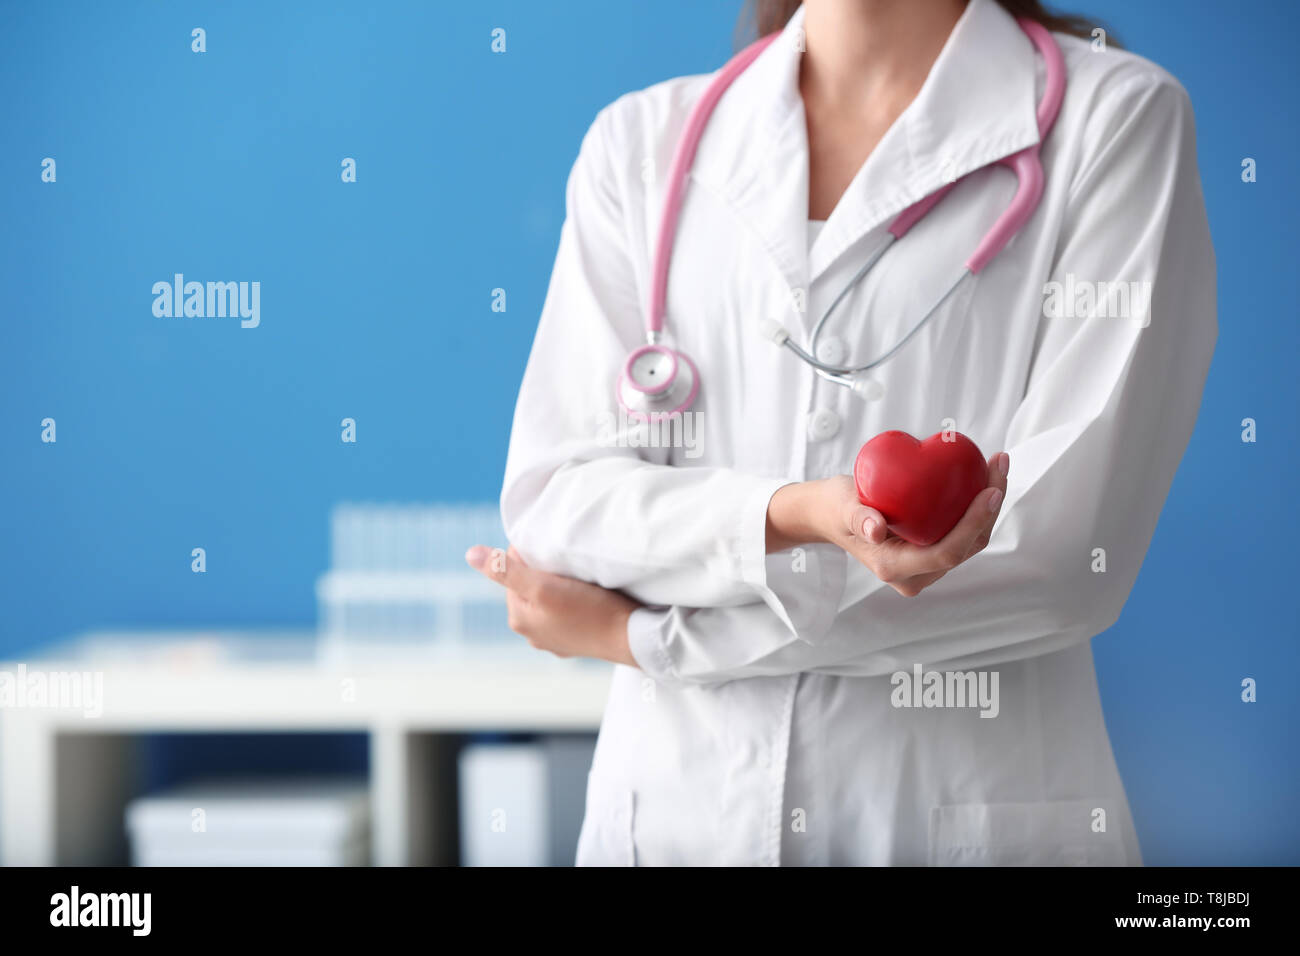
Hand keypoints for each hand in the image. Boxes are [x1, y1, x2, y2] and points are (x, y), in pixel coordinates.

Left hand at [465, 545, 640, 665]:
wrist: (631, 637)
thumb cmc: (589, 611)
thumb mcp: (543, 587)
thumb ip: (506, 571)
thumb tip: (470, 554)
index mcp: (518, 618)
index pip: (513, 570)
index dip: (531, 555)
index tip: (555, 554)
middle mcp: (532, 632)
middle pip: (530, 584)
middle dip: (545, 572)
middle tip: (570, 567)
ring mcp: (555, 639)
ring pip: (550, 597)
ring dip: (560, 585)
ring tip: (582, 581)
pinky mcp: (577, 639)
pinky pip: (569, 610)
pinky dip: (576, 601)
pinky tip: (590, 599)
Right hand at [768, 452, 1008, 597]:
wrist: (832, 516)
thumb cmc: (836, 509)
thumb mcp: (842, 507)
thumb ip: (857, 517)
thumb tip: (874, 530)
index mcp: (894, 568)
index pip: (945, 553)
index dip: (972, 525)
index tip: (990, 490)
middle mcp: (916, 575)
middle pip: (967, 547)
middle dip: (990, 508)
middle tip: (998, 465)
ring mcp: (927, 567)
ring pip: (972, 542)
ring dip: (989, 505)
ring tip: (996, 466)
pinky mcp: (934, 554)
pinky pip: (964, 534)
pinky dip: (977, 508)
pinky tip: (984, 477)